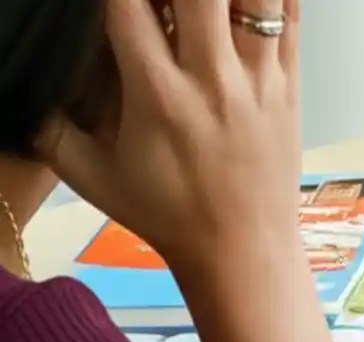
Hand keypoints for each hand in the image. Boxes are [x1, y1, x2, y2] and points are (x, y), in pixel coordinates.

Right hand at [42, 0, 301, 275]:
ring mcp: (258, 81)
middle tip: (166, 0)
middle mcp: (212, 81)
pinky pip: (294, 20)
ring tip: (206, 3)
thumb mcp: (92, 176)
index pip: (129, 4)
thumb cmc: (168, 216)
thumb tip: (27, 91)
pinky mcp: (291, 88)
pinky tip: (249, 0)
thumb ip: (49, 126)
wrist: (242, 251)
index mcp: (157, 96)